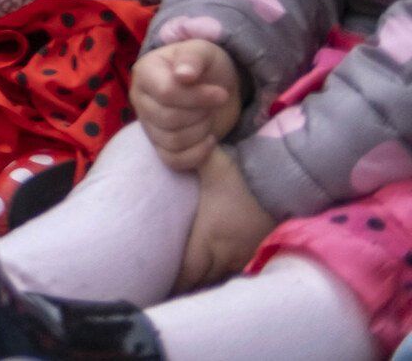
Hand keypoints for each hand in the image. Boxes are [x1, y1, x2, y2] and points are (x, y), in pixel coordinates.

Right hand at [134, 40, 243, 170]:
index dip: (197, 97)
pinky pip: (173, 160)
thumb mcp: (205, 51)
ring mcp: (147, 125)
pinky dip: (197, 154)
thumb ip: (193, 57)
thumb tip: (183, 75)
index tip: (221, 94)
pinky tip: (210, 140)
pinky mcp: (160, 145)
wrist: (215, 84)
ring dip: (200, 131)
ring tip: (209, 117)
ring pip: (171, 141)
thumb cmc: (206, 65)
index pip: (165, 93)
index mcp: (145, 72)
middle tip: (213, 105)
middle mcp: (139, 99)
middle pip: (168, 119)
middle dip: (200, 114)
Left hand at [172, 146, 276, 292]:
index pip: (189, 269)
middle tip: (168, 293)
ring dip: (204, 285)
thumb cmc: (240, 173)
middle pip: (202, 280)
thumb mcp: (210, 163)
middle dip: (186, 287)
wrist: (281, 180)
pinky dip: (223, 280)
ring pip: (220, 279)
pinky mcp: (255, 251)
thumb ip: (185, 157)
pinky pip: (235, 273)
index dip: (174, 281)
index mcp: (209, 235)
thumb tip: (164, 145)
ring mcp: (242, 253)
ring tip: (188, 292)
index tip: (157, 285)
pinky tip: (214, 282)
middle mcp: (224, 251)